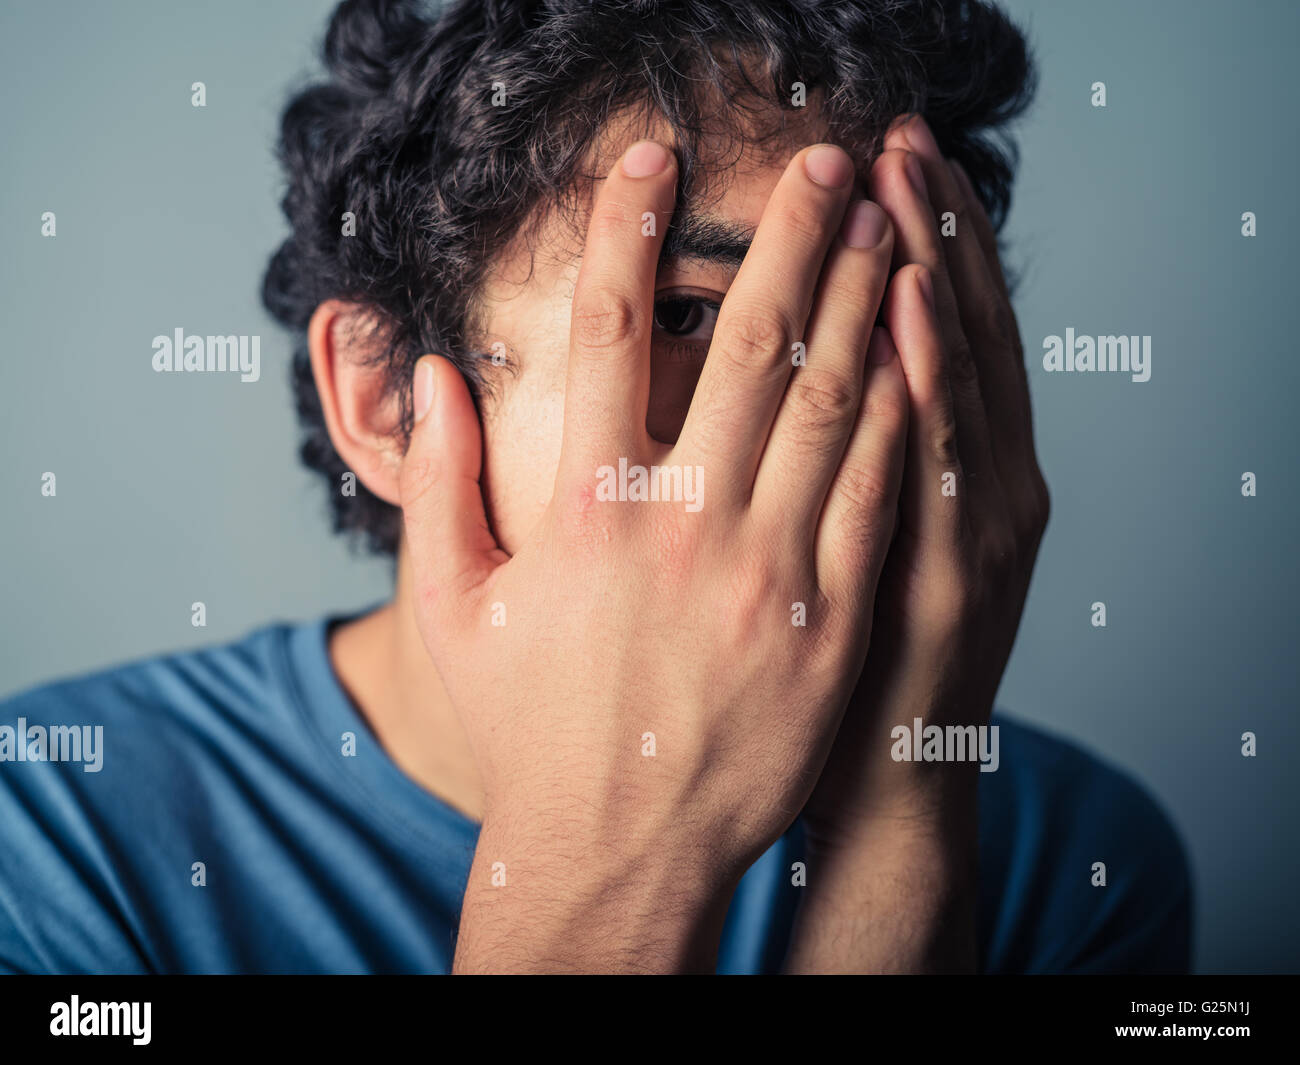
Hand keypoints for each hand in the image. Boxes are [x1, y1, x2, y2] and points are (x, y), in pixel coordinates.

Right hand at [398, 139, 908, 970]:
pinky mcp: (832, 621)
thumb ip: (436, 485)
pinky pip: (878, 493)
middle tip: (828, 162)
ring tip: (888, 228)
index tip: (655, 156)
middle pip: (751, 341)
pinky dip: (904, 412)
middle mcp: (683, 524)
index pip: (607, 328)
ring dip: (866, 301)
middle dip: (794, 233)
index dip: (630, 226)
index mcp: (585, 509)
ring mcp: (770, 572)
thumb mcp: (451, 610)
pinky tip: (921, 353)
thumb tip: (433, 375)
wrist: (619, 855)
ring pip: (834, 402)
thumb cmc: (529, 732)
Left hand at [788, 116, 1048, 972]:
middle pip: (958, 335)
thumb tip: (812, 379)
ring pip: (958, 379)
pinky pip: (935, 468)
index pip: (938, 334)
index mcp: (949, 476)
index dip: (922, 244)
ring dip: (931, 273)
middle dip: (931, 231)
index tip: (887, 163)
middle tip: (899, 138)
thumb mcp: (860, 555)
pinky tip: (898, 308)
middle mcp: (981, 489)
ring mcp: (974, 534)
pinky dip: (925, 382)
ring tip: (904, 183)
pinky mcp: (947, 585)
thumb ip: (855, 463)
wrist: (878, 795)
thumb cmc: (840, 670)